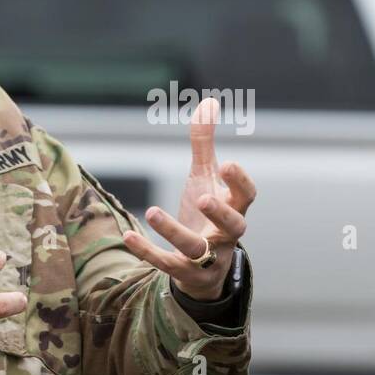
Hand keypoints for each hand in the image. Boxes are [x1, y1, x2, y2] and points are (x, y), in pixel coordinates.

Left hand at [122, 97, 256, 300]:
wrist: (203, 269)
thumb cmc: (206, 216)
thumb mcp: (204, 178)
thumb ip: (205, 143)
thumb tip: (209, 101)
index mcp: (235, 209)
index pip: (247, 197)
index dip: (240, 183)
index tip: (227, 164)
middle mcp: (225, 235)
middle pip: (234, 226)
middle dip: (220, 213)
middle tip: (204, 197)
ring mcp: (207, 258)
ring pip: (196, 248)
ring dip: (174, 231)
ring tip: (151, 211)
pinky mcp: (184, 273)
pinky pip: (166, 264)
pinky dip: (147, 252)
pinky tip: (128, 236)